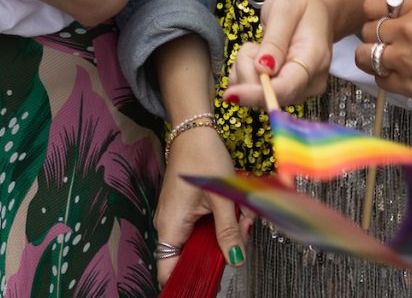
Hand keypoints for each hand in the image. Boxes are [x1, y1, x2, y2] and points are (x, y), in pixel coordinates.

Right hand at [155, 124, 250, 285]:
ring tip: (243, 215)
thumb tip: (236, 260)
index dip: (188, 280)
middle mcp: (168, 225)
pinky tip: (235, 209)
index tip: (211, 277)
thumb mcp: (222, 197)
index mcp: (171, 226)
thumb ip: (228, 231)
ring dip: (224, 233)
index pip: (168, 270)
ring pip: (200, 241)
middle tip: (242, 231)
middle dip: (220, 251)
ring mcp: (176, 217)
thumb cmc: (203, 158)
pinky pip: (201, 227)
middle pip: (191, 256)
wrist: (194, 130)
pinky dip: (219, 222)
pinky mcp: (184, 209)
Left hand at [223, 0, 334, 108]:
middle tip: (255, 44)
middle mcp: (311, 82)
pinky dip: (247, 74)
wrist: (318, 6)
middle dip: (248, 71)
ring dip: (247, 70)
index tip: (231, 95)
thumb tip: (263, 71)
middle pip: (269, 94)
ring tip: (261, 46)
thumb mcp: (285, 9)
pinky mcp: (289, 91)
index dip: (257, 94)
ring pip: (258, 94)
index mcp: (314, 59)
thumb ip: (274, 40)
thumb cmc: (301, 3)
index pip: (286, 87)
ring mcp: (301, 89)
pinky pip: (255, 92)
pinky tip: (258, 56)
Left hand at [351, 0, 411, 122]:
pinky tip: (401, 79)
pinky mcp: (408, 85)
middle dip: (374, 39)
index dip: (374, 15)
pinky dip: (385, 79)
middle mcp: (408, 30)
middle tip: (388, 47)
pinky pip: (379, 79)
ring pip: (364, 56)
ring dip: (373, 60)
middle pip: (366, 31)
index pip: (372, 4)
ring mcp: (405, 58)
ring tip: (388, 64)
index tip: (382, 23)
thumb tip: (396, 21)